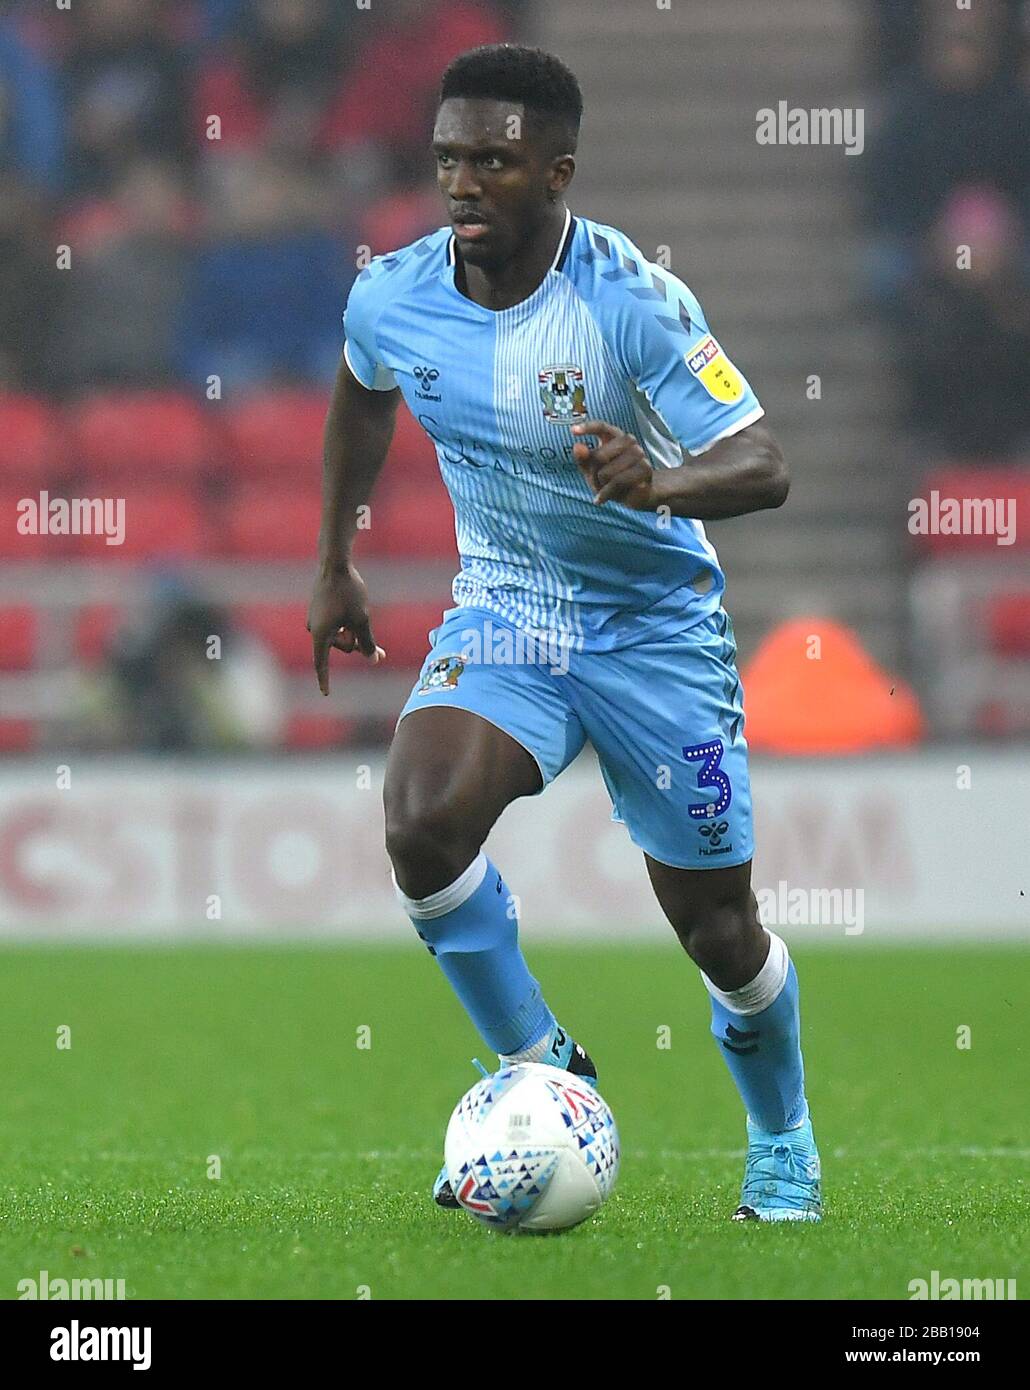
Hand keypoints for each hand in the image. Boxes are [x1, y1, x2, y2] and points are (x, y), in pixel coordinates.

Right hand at [307, 561, 384, 695]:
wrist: (334, 563)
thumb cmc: (349, 592)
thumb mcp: (362, 619)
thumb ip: (367, 642)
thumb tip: (374, 660)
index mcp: (321, 635)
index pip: (321, 664)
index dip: (325, 680)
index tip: (326, 693)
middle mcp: (315, 628)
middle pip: (341, 647)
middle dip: (356, 642)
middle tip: (371, 636)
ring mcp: (316, 618)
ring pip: (340, 634)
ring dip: (352, 629)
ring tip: (358, 611)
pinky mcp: (319, 609)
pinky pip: (336, 623)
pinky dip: (346, 621)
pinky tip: (351, 606)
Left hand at [571, 420, 657, 508]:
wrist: (635, 495)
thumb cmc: (611, 478)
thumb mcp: (592, 469)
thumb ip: (583, 458)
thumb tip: (577, 446)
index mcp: (614, 436)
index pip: (601, 427)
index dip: (588, 428)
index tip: (573, 431)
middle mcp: (629, 441)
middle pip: (599, 456)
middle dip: (594, 473)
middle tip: (597, 481)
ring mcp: (639, 454)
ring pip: (608, 472)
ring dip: (601, 485)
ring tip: (604, 488)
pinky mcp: (645, 470)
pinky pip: (617, 482)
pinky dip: (606, 493)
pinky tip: (602, 499)